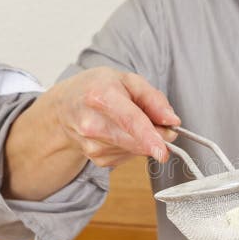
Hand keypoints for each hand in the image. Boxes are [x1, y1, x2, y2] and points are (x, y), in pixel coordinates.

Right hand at [52, 67, 180, 166]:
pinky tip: (119, 132)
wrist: (66, 106)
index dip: (149, 137)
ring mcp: (92, 145)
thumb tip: (172, 121)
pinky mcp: (97, 159)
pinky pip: (130, 156)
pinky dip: (133, 145)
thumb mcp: (128, 80)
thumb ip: (154, 99)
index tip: (162, 152)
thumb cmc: (98, 88)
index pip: (129, 120)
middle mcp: (91, 124)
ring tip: (126, 120)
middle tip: (157, 120)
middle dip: (157, 135)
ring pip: (137, 149)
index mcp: (100, 96)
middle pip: (137, 139)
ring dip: (143, 139)